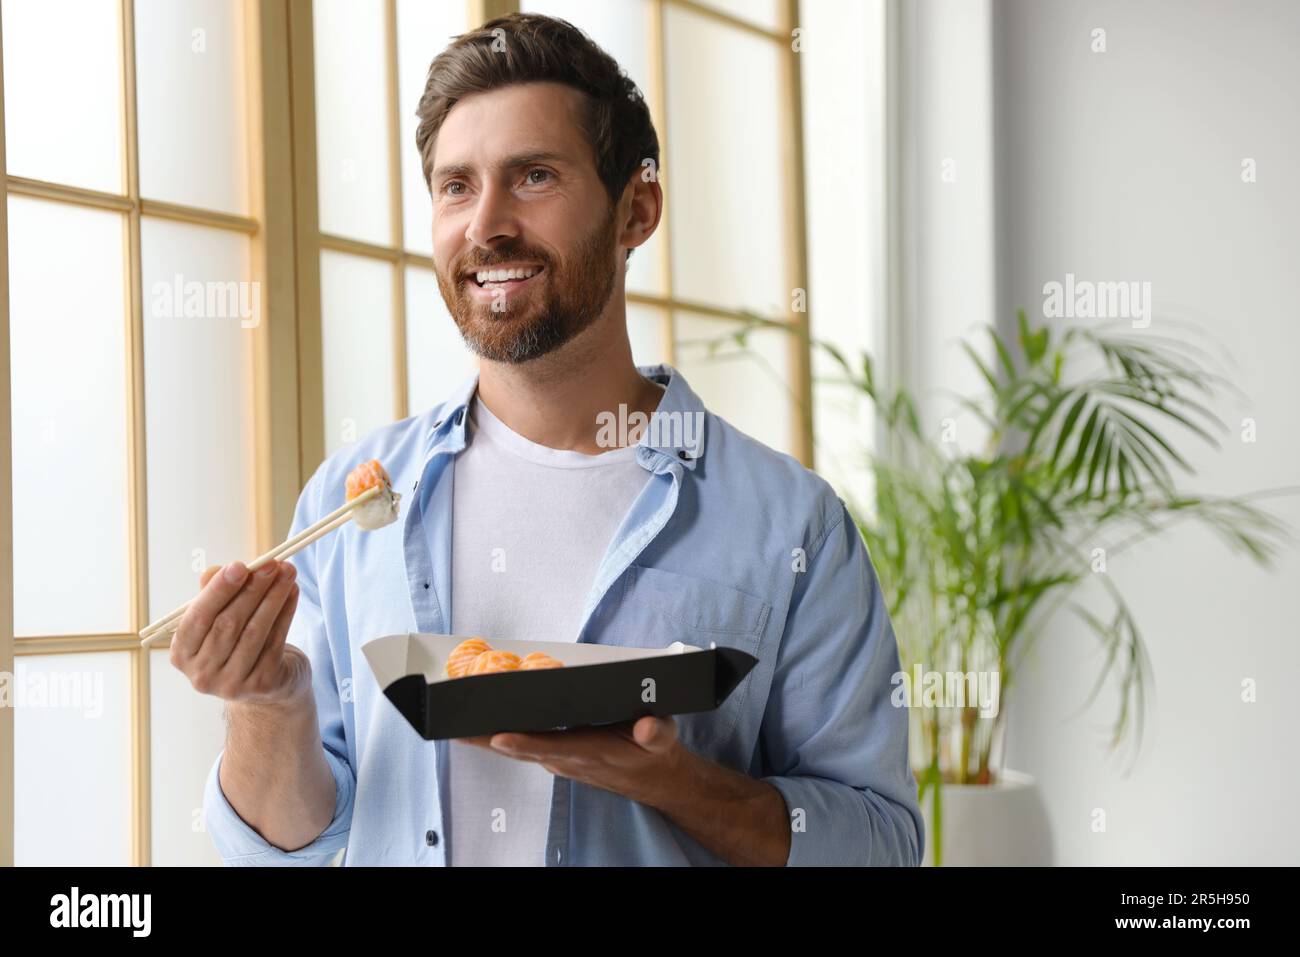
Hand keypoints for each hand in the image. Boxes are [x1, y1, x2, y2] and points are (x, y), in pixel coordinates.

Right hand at [169, 561, 309, 705]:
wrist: (266, 682)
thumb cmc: (236, 641)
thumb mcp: (219, 618)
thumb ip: (214, 594)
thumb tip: (215, 571)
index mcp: (182, 654)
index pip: (197, 618)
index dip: (218, 591)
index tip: (239, 565)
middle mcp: (202, 674)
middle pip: (228, 624)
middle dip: (252, 589)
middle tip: (271, 563)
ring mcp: (232, 684)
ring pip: (255, 631)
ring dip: (273, 597)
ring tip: (287, 572)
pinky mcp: (262, 684)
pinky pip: (276, 641)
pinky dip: (286, 612)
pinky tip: (293, 592)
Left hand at [456, 716, 682, 804]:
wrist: (653, 778)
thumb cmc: (653, 753)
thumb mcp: (663, 740)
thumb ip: (655, 733)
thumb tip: (647, 727)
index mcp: (589, 751)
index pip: (551, 747)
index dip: (525, 743)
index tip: (498, 736)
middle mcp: (566, 759)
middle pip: (519, 749)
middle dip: (486, 739)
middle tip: (453, 726)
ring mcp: (557, 760)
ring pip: (515, 749)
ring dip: (485, 739)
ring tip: (454, 722)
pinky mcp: (554, 756)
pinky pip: (521, 747)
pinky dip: (499, 737)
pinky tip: (481, 726)